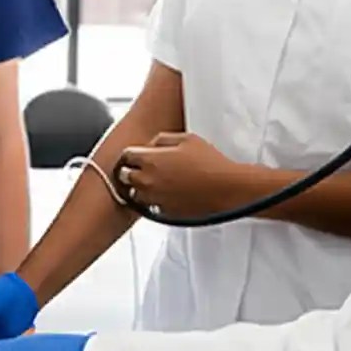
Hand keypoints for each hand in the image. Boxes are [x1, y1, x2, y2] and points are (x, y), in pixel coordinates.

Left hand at [117, 133, 251, 218]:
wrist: (226, 189)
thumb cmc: (209, 162)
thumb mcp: (186, 138)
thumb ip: (162, 139)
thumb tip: (151, 145)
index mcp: (150, 160)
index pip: (126, 156)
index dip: (132, 154)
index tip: (137, 155)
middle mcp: (147, 181)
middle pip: (124, 176)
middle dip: (131, 171)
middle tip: (144, 168)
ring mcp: (154, 199)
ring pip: (135, 193)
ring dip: (141, 187)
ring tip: (157, 181)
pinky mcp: (163, 212)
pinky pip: (150, 205)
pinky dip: (154, 199)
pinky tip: (168, 192)